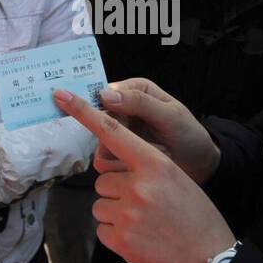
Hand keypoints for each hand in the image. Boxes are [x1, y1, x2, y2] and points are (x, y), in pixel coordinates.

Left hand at [53, 88, 234, 262]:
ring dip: (116, 214)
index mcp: (155, 164)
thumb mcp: (178, 179)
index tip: (63, 96)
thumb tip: (116, 169)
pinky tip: (140, 239)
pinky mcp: (120, 240)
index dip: (84, 113)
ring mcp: (127, 214)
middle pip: (103, 180)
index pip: (113, 132)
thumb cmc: (196, 217)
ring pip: (100, 205)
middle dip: (117, 192)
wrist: (208, 259)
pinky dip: (116, 235)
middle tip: (145, 206)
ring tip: (145, 224)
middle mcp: (138, 185)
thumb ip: (146, 168)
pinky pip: (102, 229)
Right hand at [75, 78, 220, 184]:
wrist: (202, 166)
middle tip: (140, 144)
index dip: (87, 100)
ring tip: (151, 158)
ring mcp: (120, 137)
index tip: (61, 97)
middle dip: (112, 138)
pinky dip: (121, 170)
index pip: (103, 94)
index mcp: (135, 92)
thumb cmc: (190, 136)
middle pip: (97, 124)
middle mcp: (123, 112)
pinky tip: (140, 170)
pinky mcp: (120, 159)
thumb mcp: (171, 116)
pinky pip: (106, 165)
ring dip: (120, 158)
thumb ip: (140, 104)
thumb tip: (104, 95)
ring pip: (99, 147)